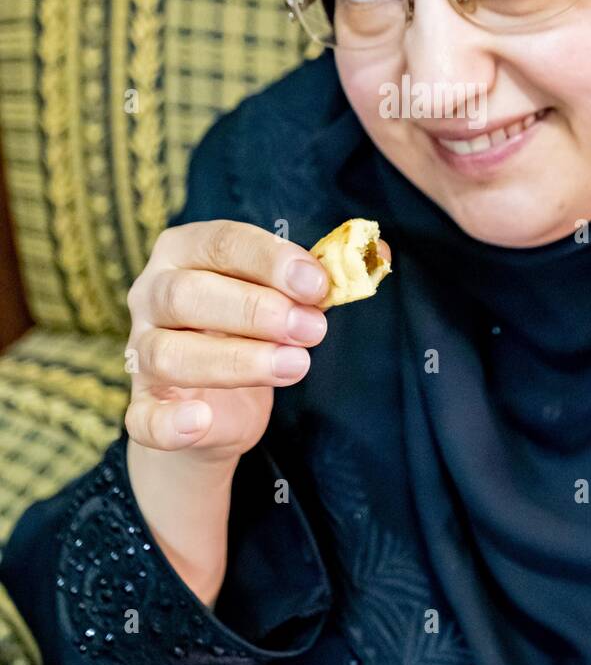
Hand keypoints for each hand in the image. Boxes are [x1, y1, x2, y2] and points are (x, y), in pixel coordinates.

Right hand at [123, 219, 342, 464]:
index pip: (221, 242)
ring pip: (169, 353)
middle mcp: (152, 294)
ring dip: (235, 360)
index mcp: (184, 251)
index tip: (317, 284)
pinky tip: (202, 420)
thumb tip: (376, 253)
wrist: (215, 404)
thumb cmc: (249, 329)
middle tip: (311, 329)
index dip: (270, 261)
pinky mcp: (143, 406)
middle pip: (188, 294)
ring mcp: (140, 352)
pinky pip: (143, 418)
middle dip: (255, 310)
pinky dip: (170, 422)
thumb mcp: (281, 297)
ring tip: (295, 367)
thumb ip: (316, 278)